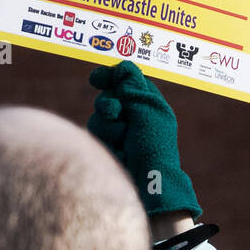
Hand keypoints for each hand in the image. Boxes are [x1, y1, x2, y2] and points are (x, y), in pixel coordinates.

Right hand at [86, 61, 201, 218]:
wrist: (147, 182)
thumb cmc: (153, 144)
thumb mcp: (147, 108)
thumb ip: (132, 85)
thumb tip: (122, 67)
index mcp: (148, 103)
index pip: (126, 82)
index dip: (111, 77)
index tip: (97, 78)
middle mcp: (134, 116)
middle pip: (107, 97)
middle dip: (109, 104)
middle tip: (115, 112)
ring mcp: (120, 133)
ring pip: (99, 117)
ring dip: (109, 126)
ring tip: (122, 139)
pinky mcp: (108, 148)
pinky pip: (96, 134)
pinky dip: (106, 139)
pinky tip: (117, 150)